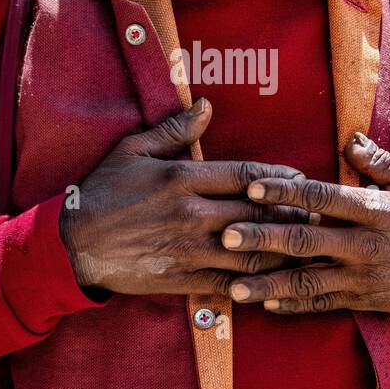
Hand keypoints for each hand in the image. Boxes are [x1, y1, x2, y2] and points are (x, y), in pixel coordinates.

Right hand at [59, 97, 315, 295]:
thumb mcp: (132, 151)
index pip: (246, 173)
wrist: (73, 244)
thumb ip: (174, 130)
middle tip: (316, 211)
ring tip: (304, 243)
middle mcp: (192, 214)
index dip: (278, 175)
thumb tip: (207, 106)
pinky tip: (276, 277)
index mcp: (183, 178)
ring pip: (252, 249)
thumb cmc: (102, 192)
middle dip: (291, 211)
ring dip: (283, 247)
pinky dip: (257, 280)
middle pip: (258, 211)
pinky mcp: (185, 278)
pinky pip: (232, 281)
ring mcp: (190, 249)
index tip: (299, 177)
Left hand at [222, 132, 389, 315]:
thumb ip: (380, 162)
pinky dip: (295, 305)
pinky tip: (267, 305)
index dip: (286, 191)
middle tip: (225, 236)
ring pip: (308, 280)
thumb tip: (348, 139)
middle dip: (262, 238)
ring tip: (233, 285)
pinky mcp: (368, 301)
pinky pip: (325, 304)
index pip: (323, 197)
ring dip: (268, 283)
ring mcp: (365, 277)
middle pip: (305, 240)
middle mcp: (367, 245)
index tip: (252, 187)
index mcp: (377, 210)